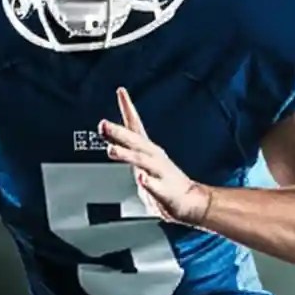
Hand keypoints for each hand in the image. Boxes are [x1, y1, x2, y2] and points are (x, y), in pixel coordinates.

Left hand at [100, 87, 211, 225]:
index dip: (128, 108)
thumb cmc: (165, 184)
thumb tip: (109, 138)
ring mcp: (159, 173)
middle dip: (118, 132)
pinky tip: (141, 178)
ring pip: (141, 161)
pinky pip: (154, 186)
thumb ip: (127, 151)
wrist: (191, 203)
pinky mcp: (165, 191)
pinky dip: (147, 182)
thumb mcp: (142, 165)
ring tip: (112, 150)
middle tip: (103, 125)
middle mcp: (154, 158)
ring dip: (126, 155)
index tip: (121, 91)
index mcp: (148, 151)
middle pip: (135, 141)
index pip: (136, 126)